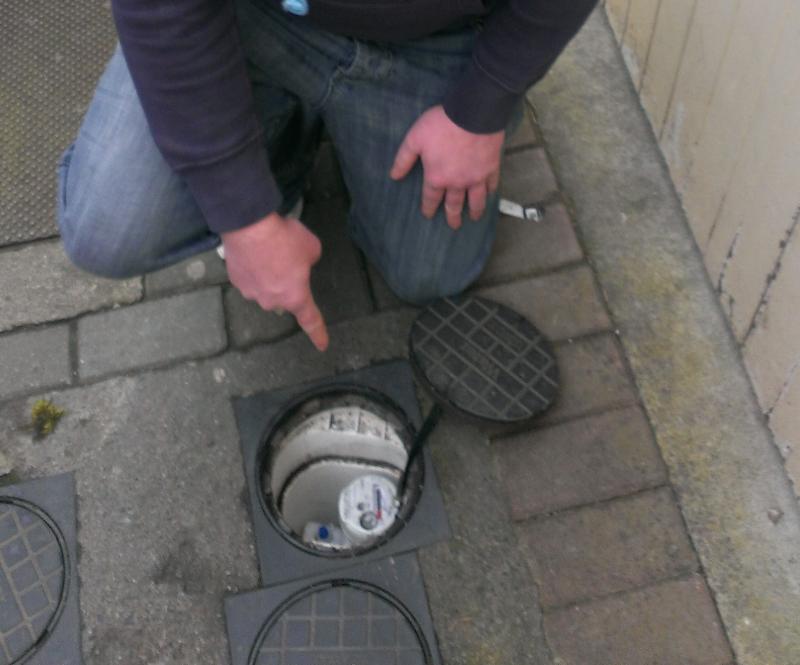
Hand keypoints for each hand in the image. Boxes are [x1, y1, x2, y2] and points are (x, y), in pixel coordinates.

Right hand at [221, 212, 328, 350]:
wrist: (249, 225)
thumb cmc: (285, 238)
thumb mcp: (312, 248)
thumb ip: (310, 261)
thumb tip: (301, 262)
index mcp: (295, 297)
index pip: (311, 320)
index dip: (318, 333)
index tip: (322, 346)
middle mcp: (272, 301)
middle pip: (283, 297)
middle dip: (287, 283)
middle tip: (287, 258)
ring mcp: (251, 293)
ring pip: (264, 288)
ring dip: (268, 275)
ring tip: (268, 251)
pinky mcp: (235, 280)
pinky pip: (249, 277)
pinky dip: (253, 267)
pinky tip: (254, 251)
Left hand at [390, 105, 503, 229]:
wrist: (473, 114)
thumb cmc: (441, 125)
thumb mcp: (414, 139)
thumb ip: (404, 159)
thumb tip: (394, 176)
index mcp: (437, 177)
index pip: (431, 198)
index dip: (428, 208)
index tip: (428, 215)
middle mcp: (457, 183)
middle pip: (454, 205)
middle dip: (452, 217)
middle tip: (453, 225)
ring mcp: (476, 177)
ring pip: (475, 200)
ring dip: (474, 211)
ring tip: (474, 218)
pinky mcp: (491, 168)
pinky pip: (491, 184)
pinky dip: (490, 191)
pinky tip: (489, 195)